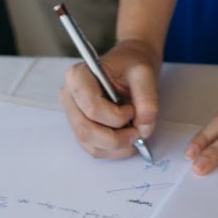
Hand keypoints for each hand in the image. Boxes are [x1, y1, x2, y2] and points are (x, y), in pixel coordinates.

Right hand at [60, 38, 160, 159]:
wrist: (130, 67)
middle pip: (86, 130)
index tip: (132, 110)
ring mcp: (73, 115)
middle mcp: (70, 97)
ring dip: (116, 147)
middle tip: (138, 132)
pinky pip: (94, 149)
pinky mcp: (81, 129)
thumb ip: (147, 98)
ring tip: (135, 134)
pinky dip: (114, 151)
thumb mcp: (144, 73)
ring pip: (90, 144)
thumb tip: (143, 128)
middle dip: (116, 138)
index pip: (91, 107)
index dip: (115, 116)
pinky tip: (128, 141)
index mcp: (78, 77)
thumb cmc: (132, 66)